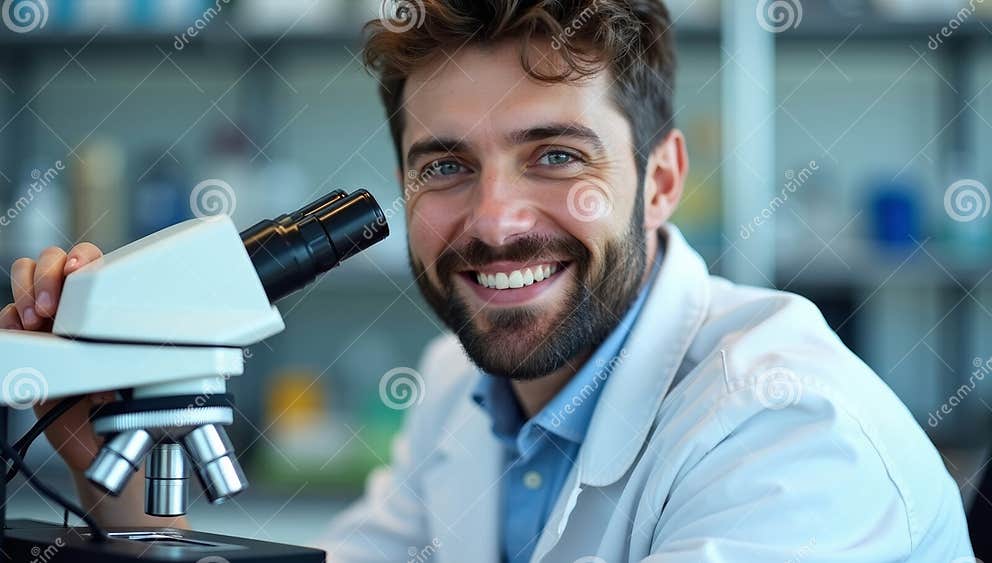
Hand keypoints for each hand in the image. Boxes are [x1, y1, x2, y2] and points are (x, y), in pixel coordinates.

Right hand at [1, 243, 115, 470]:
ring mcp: (46, 319)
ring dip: (26, 291)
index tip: (76, 270)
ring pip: (25, 275)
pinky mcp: (24, 339)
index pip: (91, 261)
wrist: (93, 436)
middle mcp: (74, 305)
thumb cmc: (120, 401)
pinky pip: (7, 314)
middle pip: (52, 260)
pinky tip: (23, 331)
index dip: (82, 259)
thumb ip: (122, 353)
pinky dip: (10, 318)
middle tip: (50, 308)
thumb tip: (114, 346)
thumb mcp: (130, 371)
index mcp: (104, 304)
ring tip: (36, 321)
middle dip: (47, 276)